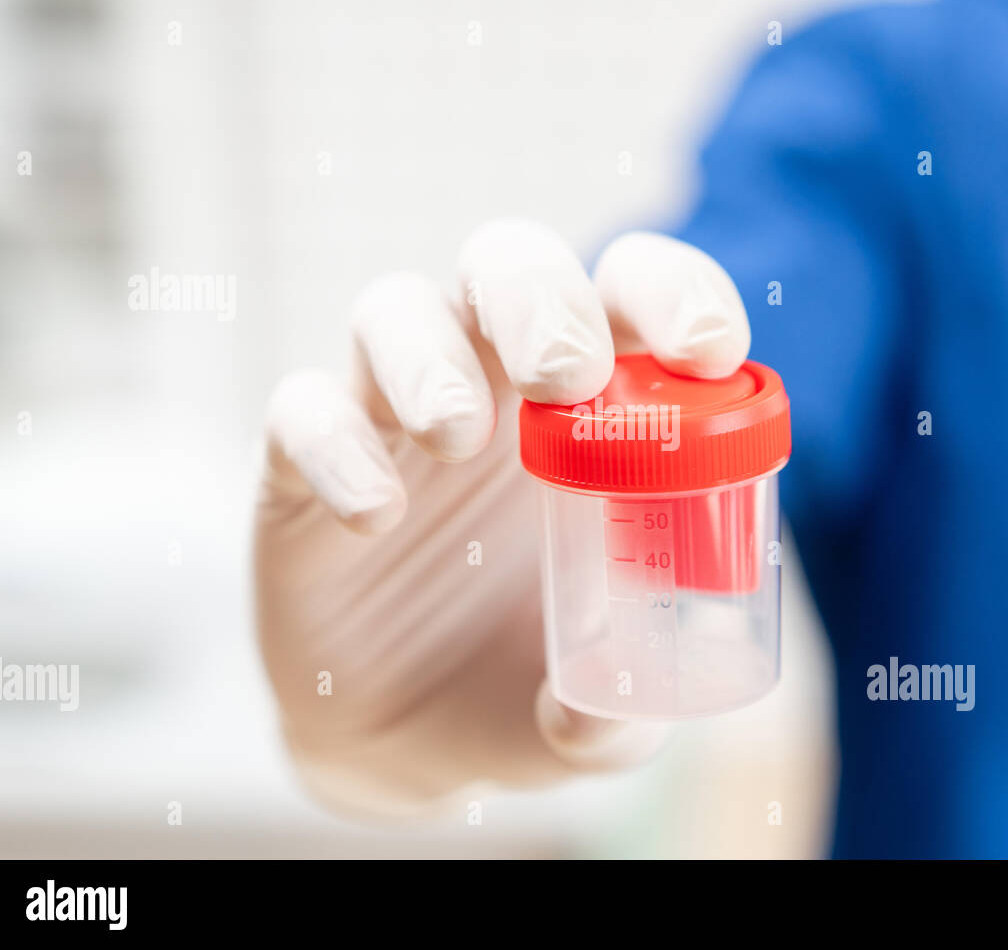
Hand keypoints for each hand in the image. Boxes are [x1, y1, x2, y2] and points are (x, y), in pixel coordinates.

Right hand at [254, 219, 750, 817]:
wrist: (410, 744)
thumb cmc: (528, 687)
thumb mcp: (593, 721)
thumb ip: (617, 719)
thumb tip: (613, 713)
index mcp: (594, 406)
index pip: (633, 293)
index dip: (672, 292)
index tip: (707, 350)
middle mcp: (492, 384)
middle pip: (508, 261)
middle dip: (541, 297)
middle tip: (567, 377)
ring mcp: (392, 416)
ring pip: (393, 309)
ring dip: (429, 356)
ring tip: (460, 441)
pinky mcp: (303, 468)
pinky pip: (300, 411)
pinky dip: (335, 444)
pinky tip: (377, 515)